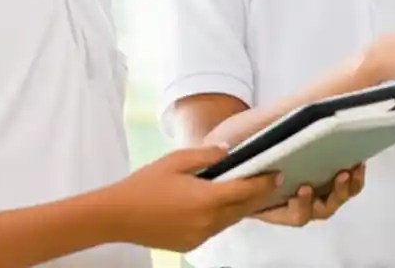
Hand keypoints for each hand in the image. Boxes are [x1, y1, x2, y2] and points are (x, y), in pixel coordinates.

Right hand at [101, 146, 279, 252]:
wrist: (115, 216)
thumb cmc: (145, 184)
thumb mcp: (176, 160)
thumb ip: (207, 154)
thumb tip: (228, 150)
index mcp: (207, 199)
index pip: (246, 190)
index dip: (265, 182)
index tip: (278, 174)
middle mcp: (208, 221)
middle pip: (243, 208)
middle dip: (258, 195)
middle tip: (271, 181)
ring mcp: (200, 236)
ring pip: (231, 220)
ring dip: (241, 207)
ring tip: (250, 191)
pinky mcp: (191, 245)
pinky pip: (216, 229)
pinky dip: (223, 217)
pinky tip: (222, 206)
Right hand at [255, 164, 365, 225]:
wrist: (250, 174)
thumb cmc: (246, 176)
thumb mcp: (245, 177)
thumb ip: (256, 174)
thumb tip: (268, 159)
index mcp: (282, 210)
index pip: (298, 215)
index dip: (303, 205)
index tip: (304, 188)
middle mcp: (303, 207)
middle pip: (324, 209)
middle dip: (335, 194)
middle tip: (340, 175)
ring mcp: (318, 196)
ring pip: (338, 199)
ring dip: (349, 185)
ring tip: (354, 168)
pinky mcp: (329, 184)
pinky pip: (347, 187)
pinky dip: (354, 176)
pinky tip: (358, 160)